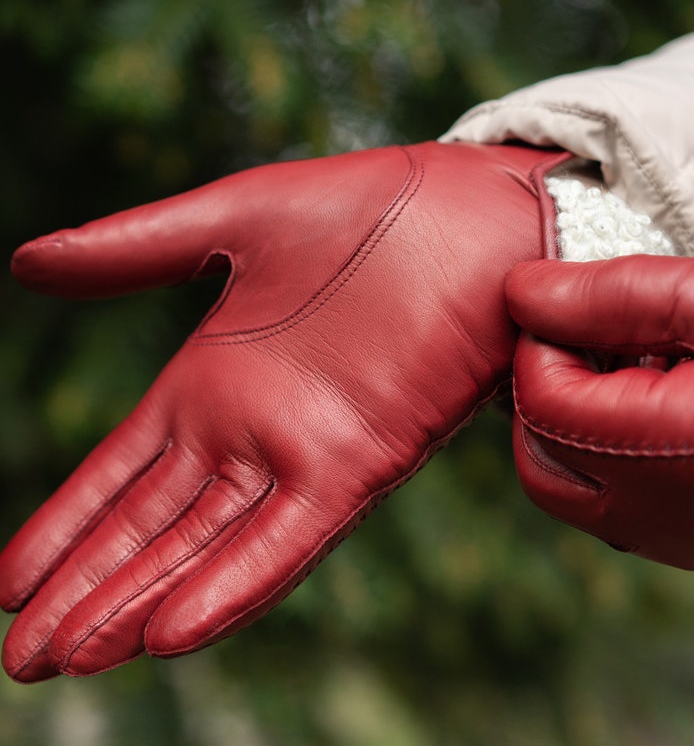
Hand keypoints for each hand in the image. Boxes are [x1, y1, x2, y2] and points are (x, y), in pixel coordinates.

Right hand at [1, 141, 567, 680]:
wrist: (474, 214)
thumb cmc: (366, 206)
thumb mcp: (236, 220)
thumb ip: (137, 248)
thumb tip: (22, 264)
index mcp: (215, 379)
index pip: (124, 471)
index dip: (67, 526)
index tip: (7, 581)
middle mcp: (253, 430)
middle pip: (156, 527)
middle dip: (89, 589)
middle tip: (24, 657)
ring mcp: (306, 449)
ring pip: (210, 547)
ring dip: (142, 604)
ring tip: (74, 661)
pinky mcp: (365, 458)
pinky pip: (290, 535)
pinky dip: (233, 584)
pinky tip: (170, 632)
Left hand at [506, 255, 693, 579]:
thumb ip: (619, 297)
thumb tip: (525, 291)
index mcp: (660, 457)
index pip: (539, 398)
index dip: (545, 338)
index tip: (577, 299)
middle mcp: (661, 517)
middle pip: (543, 452)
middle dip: (554, 385)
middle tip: (608, 332)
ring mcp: (688, 542)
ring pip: (578, 484)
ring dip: (586, 417)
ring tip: (653, 360)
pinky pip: (627, 502)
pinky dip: (623, 449)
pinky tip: (677, 399)